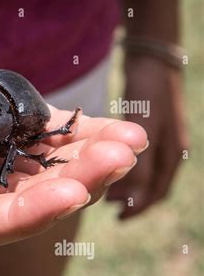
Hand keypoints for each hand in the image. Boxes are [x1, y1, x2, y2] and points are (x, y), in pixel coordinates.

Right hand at [0, 2, 147, 254]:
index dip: (18, 217)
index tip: (67, 195)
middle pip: (16, 200)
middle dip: (68, 186)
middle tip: (116, 162)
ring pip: (36, 170)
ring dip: (84, 163)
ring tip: (128, 147)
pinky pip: (40, 134)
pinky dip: (78, 134)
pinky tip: (117, 129)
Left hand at [106, 56, 188, 218]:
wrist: (153, 56)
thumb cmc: (149, 90)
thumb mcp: (146, 129)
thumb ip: (143, 165)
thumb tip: (135, 201)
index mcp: (169, 155)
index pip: (155, 191)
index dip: (137, 207)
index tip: (119, 219)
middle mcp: (166, 150)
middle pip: (148, 184)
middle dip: (129, 197)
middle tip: (110, 206)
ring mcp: (159, 139)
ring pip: (140, 172)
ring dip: (124, 184)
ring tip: (105, 191)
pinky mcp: (147, 128)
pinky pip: (135, 156)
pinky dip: (122, 166)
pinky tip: (106, 165)